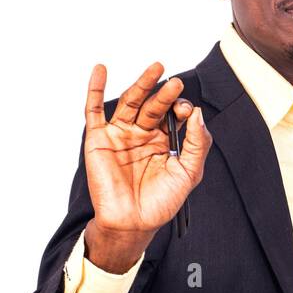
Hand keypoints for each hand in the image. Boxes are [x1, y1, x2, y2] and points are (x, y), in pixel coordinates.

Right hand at [83, 61, 211, 238]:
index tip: (185, 110)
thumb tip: (197, 114)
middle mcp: (142, 134)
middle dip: (165, 93)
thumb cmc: (161, 202)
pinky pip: (94, 110)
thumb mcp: (189, 172)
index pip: (173, 113)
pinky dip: (96, 88)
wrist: (134, 223)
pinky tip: (101, 70)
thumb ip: (197, 143)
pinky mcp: (99, 139)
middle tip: (176, 83)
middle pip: (153, 104)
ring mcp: (120, 134)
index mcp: (163, 140)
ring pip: (130, 102)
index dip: (180, 107)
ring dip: (142, 84)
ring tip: (157, 69)